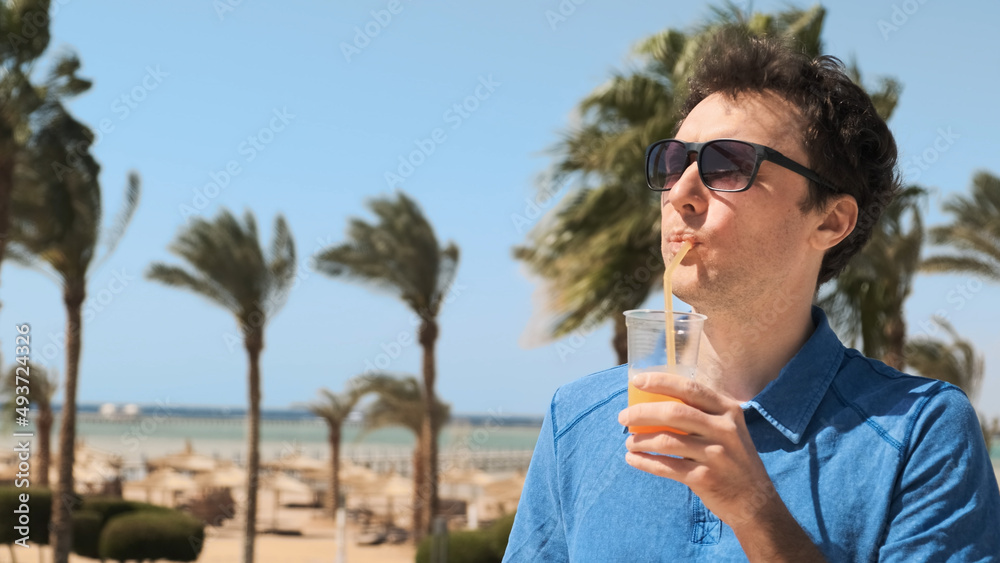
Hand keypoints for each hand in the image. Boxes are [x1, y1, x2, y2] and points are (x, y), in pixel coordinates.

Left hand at [617, 371, 776, 526]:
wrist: (755, 500)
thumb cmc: (732, 458)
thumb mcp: (727, 428)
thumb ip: (701, 413)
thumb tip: (655, 400)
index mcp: (728, 410)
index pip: (690, 388)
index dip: (660, 382)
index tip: (637, 381)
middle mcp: (724, 429)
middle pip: (673, 412)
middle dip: (642, 412)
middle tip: (623, 417)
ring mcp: (716, 454)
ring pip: (666, 441)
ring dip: (641, 440)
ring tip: (629, 442)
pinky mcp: (706, 478)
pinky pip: (667, 467)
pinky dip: (645, 462)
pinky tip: (633, 459)